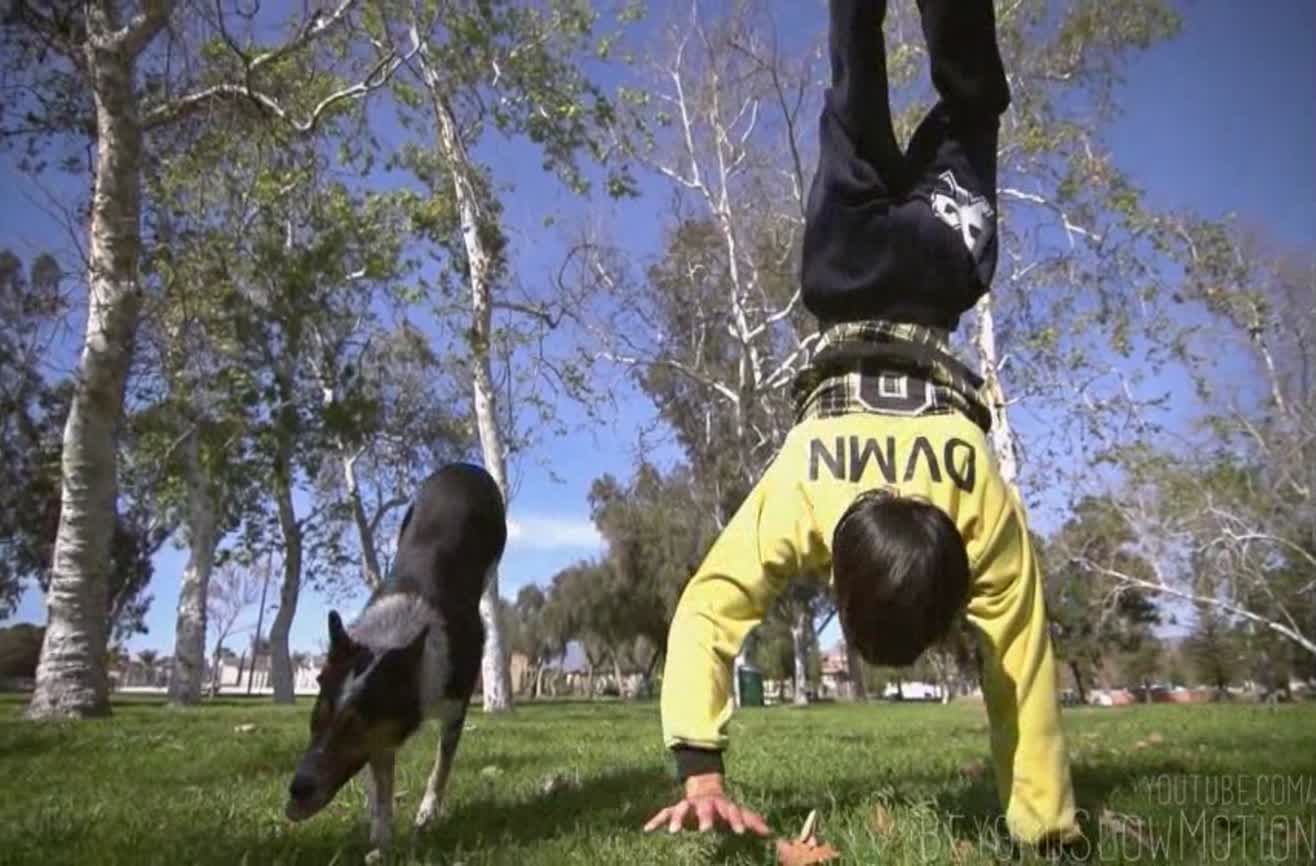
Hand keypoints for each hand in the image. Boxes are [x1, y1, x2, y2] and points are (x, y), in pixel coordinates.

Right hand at [642, 773, 771, 835]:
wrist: (704, 790)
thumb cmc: (723, 808)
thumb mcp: (737, 812)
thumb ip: (751, 821)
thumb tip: (771, 833)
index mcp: (721, 804)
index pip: (731, 811)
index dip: (735, 821)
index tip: (740, 832)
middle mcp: (704, 803)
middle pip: (705, 809)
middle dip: (706, 818)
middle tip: (706, 830)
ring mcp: (689, 805)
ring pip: (682, 809)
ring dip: (678, 819)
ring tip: (673, 831)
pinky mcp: (675, 810)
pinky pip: (664, 814)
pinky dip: (656, 821)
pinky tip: (647, 829)